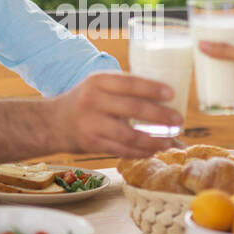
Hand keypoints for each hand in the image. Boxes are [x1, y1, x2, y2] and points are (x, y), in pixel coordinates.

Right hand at [51, 72, 183, 158]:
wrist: (54, 123)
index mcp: (98, 82)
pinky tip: (153, 150)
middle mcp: (93, 101)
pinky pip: (121, 150)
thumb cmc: (85, 101)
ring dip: (153, 140)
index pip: (129, 83)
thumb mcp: (99, 85)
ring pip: (128, 135)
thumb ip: (124, 89)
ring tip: (170, 141)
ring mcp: (92, 124)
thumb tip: (164, 98)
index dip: (152, 88)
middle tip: (178, 120)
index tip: (172, 93)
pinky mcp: (92, 144)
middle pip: (133, 109)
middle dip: (160, 116)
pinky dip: (140, 151)